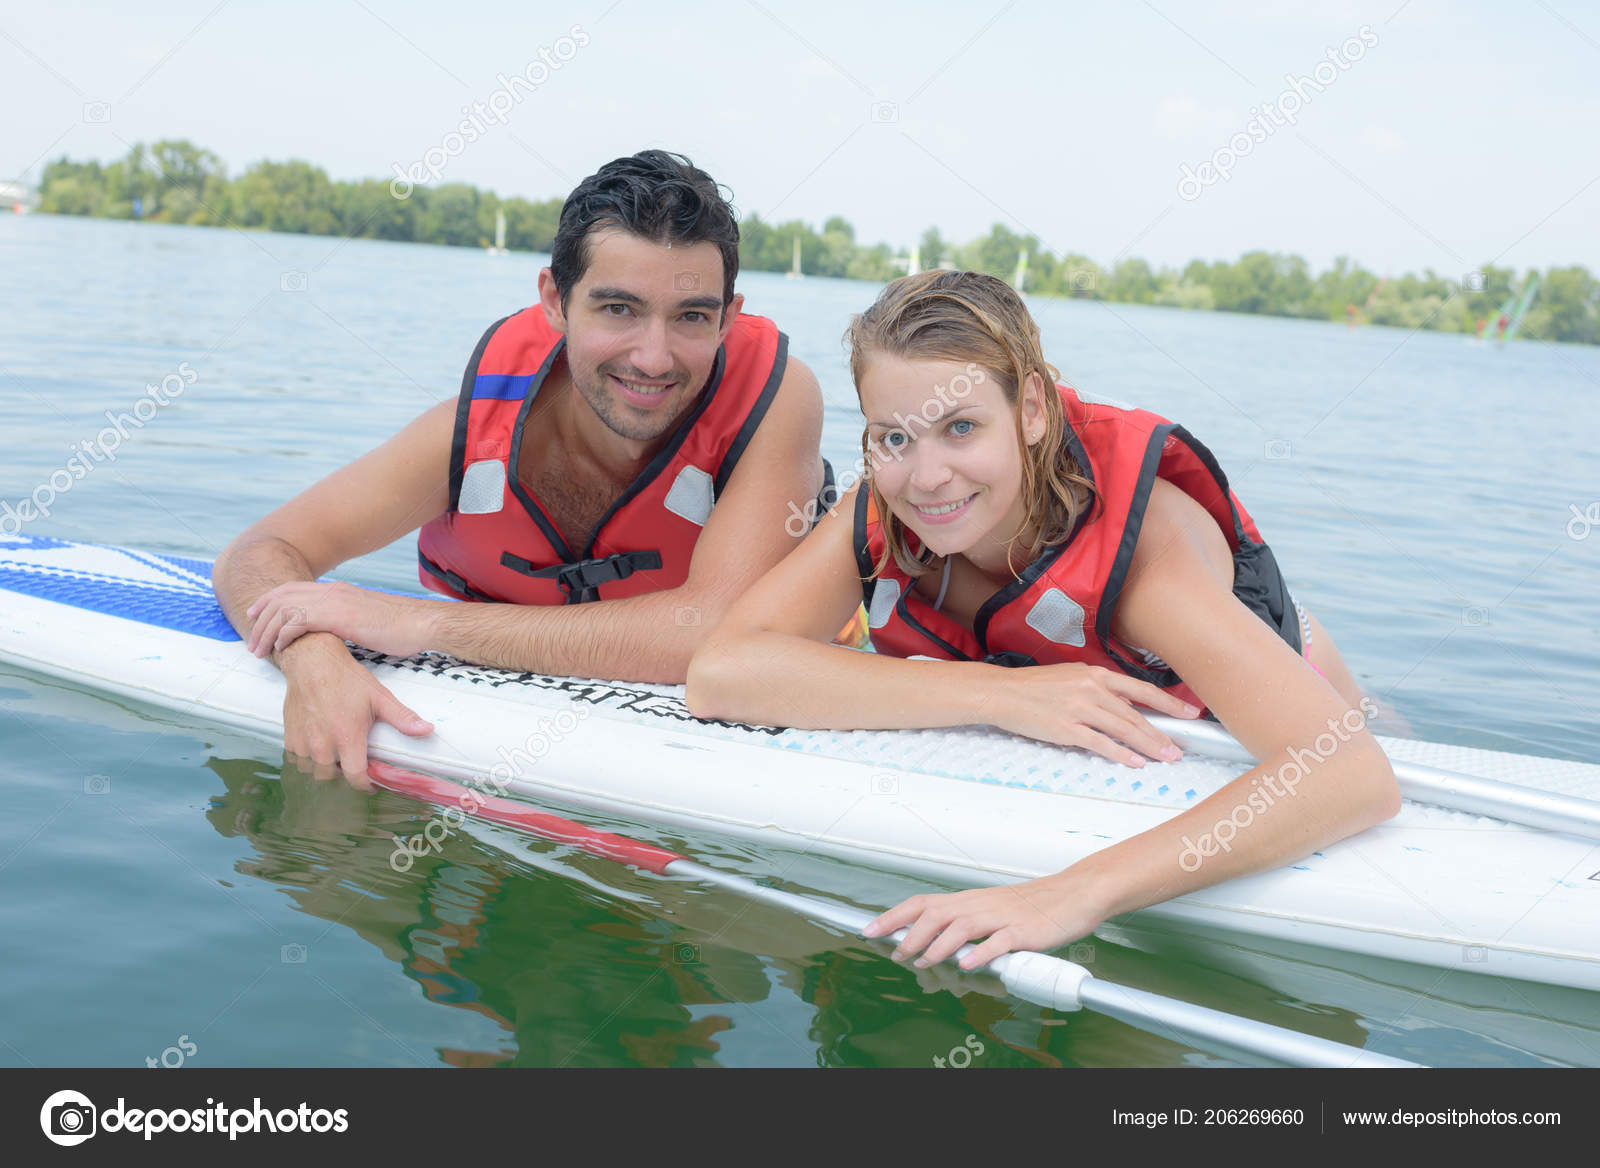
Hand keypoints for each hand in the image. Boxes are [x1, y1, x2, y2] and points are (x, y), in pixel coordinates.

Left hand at [246, 581, 440, 658]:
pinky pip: (297, 621)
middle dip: (260, 618)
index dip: (269, 601)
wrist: (420, 623)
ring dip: (266, 630)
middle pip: (281, 597)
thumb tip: (335, 630)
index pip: (292, 589)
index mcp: (338, 591)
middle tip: (250, 640)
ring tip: (258, 649)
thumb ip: (346, 619)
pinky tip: (280, 648)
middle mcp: (332, 591)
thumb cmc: (400, 627)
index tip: (255, 616)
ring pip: (284, 610)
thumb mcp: (366, 619)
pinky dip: (283, 634)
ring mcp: (334, 601)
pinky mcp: (337, 616)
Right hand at [277, 636, 433, 782]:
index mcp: (346, 736)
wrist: (311, 662)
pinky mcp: (289, 737)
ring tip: (338, 759)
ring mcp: (302, 742)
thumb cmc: (346, 678)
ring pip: (313, 773)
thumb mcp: (379, 697)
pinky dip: (309, 762)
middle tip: (355, 768)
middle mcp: (322, 744)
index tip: (372, 783)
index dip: (365, 785)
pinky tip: (321, 750)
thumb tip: (427, 730)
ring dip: (326, 771)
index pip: (355, 777)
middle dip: (345, 778)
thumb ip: (402, 718)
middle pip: (333, 779)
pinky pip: (297, 762)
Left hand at [861, 871, 1104, 971]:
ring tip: (923, 962)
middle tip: (895, 953)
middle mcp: (980, 905)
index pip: (923, 904)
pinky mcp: (1024, 932)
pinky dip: (981, 953)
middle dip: (909, 934)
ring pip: (962, 927)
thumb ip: (964, 925)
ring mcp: (1002, 917)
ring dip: (938, 946)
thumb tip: (932, 942)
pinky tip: (968, 964)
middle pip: (936, 913)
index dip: (894, 916)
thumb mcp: (991, 910)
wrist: (1073, 894)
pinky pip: (999, 942)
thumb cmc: (1031, 905)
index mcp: (969, 900)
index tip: (870, 929)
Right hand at [985, 663, 1200, 766]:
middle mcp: (1091, 688)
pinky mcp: (1066, 728)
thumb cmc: (1034, 686)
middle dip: (1162, 734)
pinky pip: (1100, 743)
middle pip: (1136, 715)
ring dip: (1148, 746)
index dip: (1168, 703)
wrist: (1002, 692)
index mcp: (1095, 674)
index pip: (1141, 689)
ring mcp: (1079, 708)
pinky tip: (1135, 762)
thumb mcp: (1071, 676)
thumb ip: (1098, 688)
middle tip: (1180, 749)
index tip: (1190, 713)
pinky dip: (1120, 754)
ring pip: (1124, 729)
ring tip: (1166, 758)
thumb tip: (1123, 704)